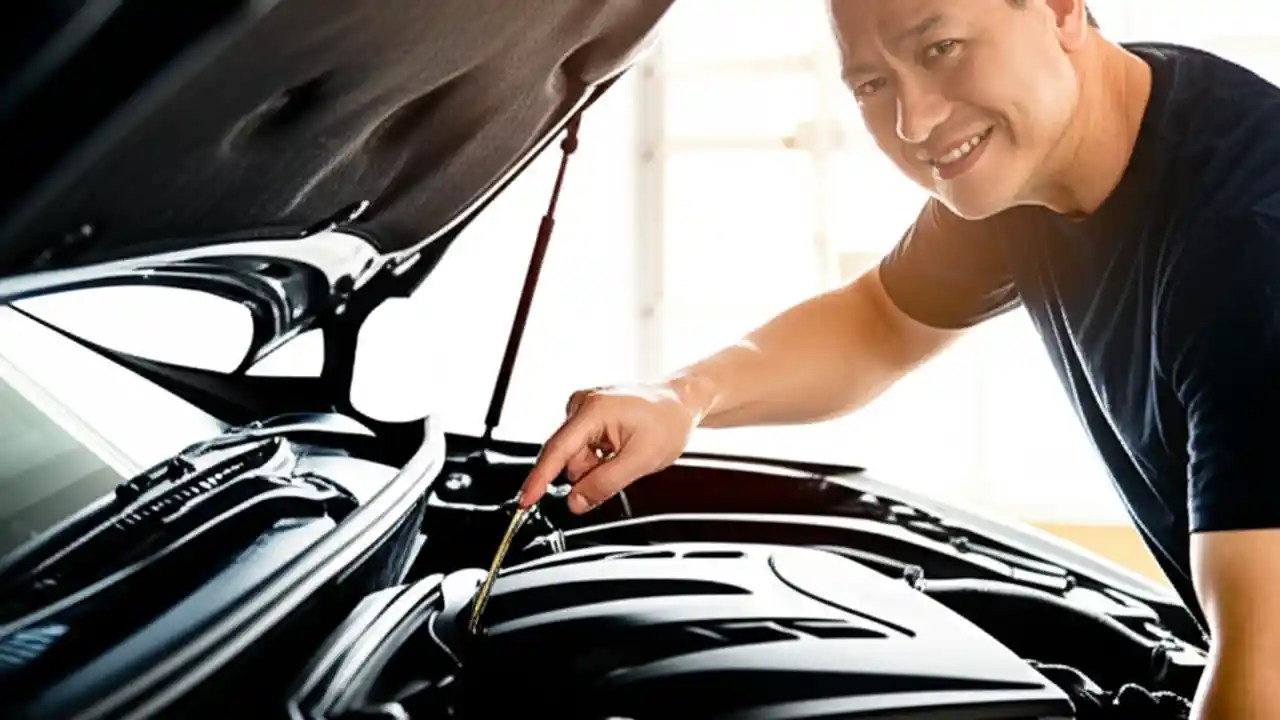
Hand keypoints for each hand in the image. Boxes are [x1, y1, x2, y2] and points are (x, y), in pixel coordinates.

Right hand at [518, 381, 703, 513]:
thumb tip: (574, 502)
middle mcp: (581, 404)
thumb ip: (604, 484)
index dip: (538, 480)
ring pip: (575, 458)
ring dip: (597, 465)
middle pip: (568, 458)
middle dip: (590, 472)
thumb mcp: (641, 460)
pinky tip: (619, 446)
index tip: (524, 502)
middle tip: (623, 465)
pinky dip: (599, 457)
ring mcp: (582, 408)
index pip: (557, 451)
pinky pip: (582, 449)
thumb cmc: (668, 422)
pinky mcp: (586, 415)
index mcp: (593, 410)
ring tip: (625, 451)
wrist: (680, 402)